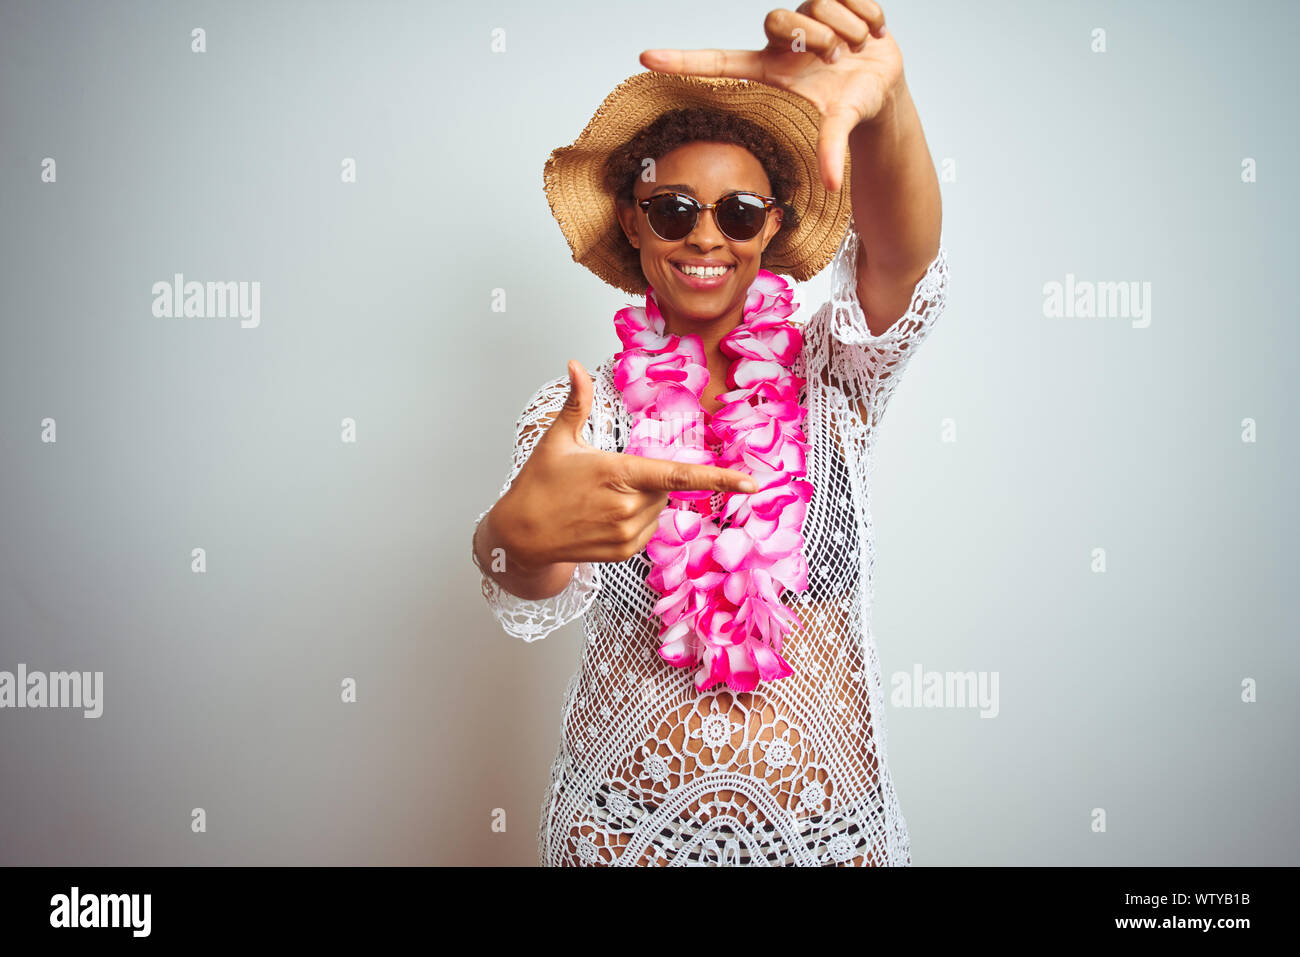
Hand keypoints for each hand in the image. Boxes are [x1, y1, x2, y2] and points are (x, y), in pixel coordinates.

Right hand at [492, 360, 757, 568]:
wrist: (519, 535)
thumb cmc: (538, 483)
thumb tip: (575, 365)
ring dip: (644, 500)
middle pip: (665, 488)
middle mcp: (628, 507)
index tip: (751, 483)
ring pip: (659, 509)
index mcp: (618, 474)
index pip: (679, 475)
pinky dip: (637, 519)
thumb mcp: (557, 439)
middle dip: (648, 479)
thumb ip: (576, 401)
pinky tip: (604, 517)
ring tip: (601, 499)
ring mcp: (628, 533)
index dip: (719, 478)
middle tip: (608, 478)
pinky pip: (649, 529)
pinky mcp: (625, 551)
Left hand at [639, 1, 902, 192]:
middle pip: (779, 19)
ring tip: (856, 50)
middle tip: (836, 59)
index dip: (682, 60)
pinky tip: (870, 35)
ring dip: (847, 31)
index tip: (645, 59)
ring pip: (818, 5)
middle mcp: (781, 39)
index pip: (717, 61)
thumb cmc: (850, 103)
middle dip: (816, 38)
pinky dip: (867, 18)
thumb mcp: (840, 123)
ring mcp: (805, 15)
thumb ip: (832, 148)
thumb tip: (834, 184)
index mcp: (769, 69)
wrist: (884, 81)